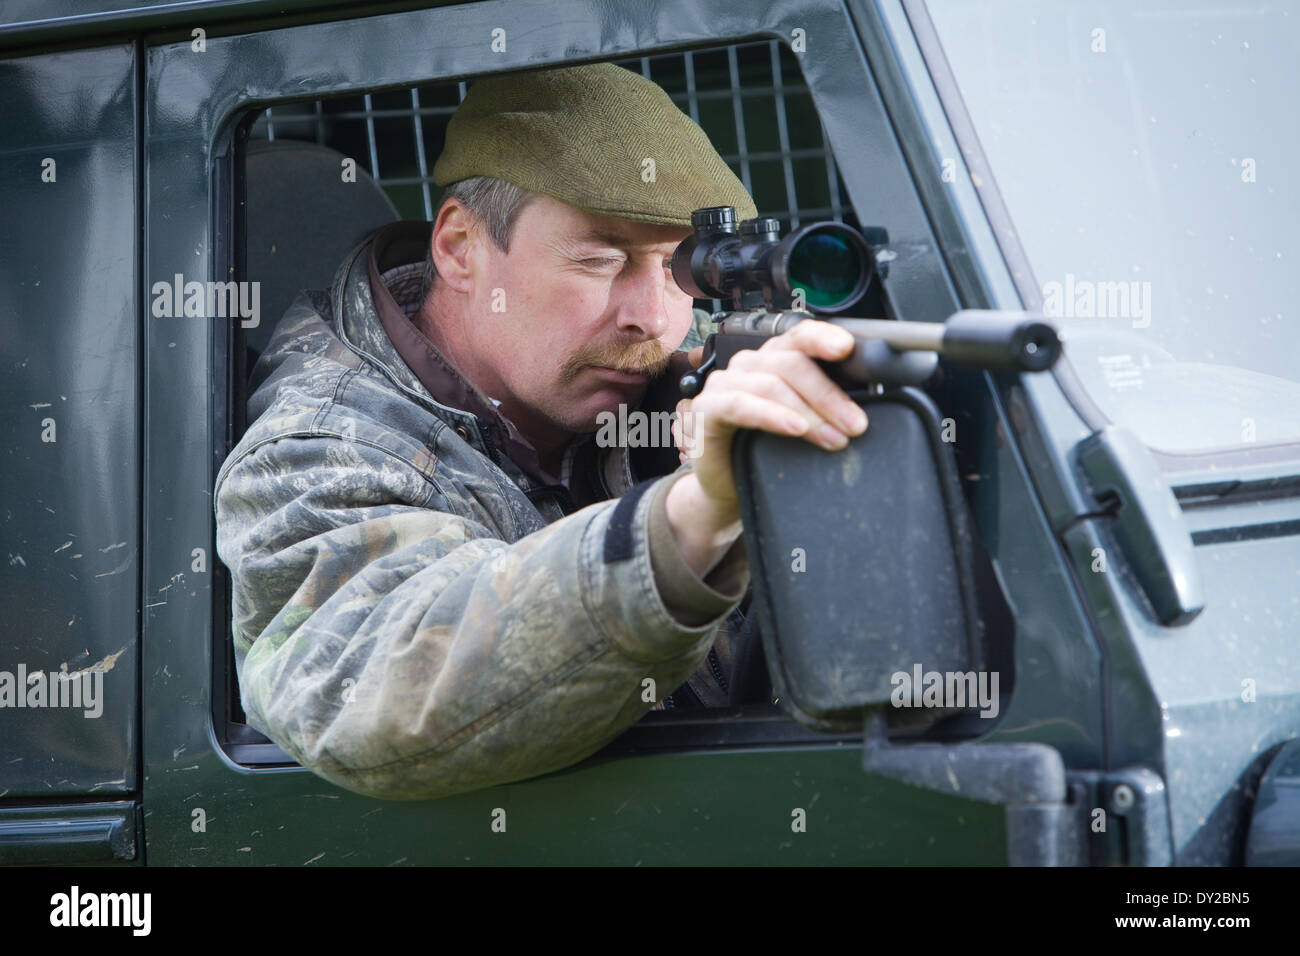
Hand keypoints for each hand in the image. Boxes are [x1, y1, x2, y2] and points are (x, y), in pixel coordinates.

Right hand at [671, 322, 868, 525]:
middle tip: (855, 424)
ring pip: (771, 384)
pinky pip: (741, 404)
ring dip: (809, 412)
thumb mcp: (803, 422)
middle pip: (792, 363)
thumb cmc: (766, 451)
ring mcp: (724, 383)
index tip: (848, 349)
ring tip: (835, 439)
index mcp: (774, 358)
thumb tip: (865, 408)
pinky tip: (795, 428)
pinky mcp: (706, 409)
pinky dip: (772, 415)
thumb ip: (825, 405)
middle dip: (829, 395)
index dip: (823, 338)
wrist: (729, 488)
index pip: (799, 336)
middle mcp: (748, 364)